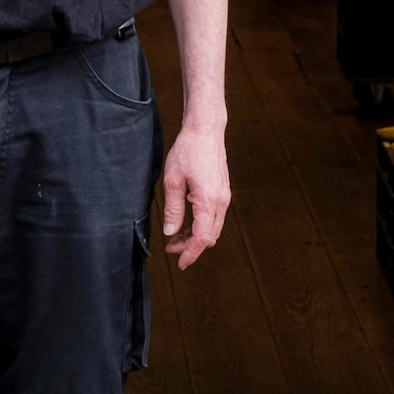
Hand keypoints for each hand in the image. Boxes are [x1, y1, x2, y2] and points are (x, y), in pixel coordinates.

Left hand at [160, 126, 229, 268]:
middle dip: (191, 246)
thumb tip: (171, 232)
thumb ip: (172, 209)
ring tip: (174, 236)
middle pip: (209, 237)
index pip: (202, 239)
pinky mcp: (222, 192)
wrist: (206, 130)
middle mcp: (221, 202)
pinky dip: (200, 224)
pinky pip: (213, 217)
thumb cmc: (188, 151)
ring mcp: (224, 197)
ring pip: (212, 228)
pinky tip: (185, 221)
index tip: (180, 263)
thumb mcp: (172, 181)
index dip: (191, 253)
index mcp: (209, 202)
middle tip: (170, 247)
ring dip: (195, 235)